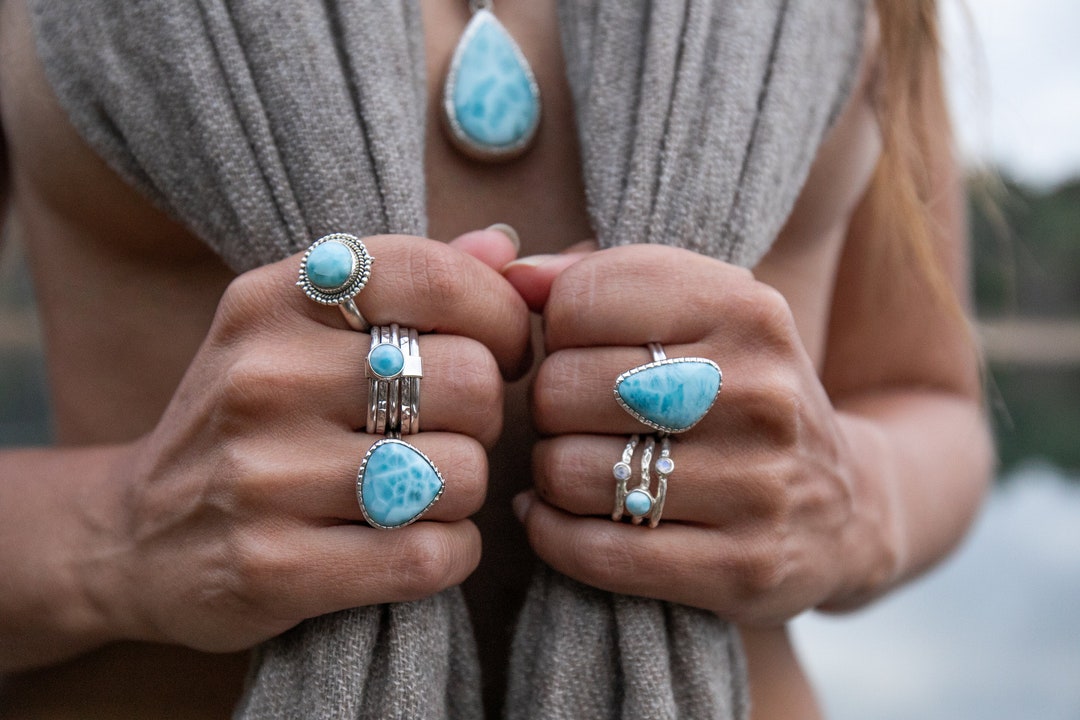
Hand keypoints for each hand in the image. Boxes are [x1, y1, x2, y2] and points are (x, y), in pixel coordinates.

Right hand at [82, 230, 529, 651]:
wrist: (138, 535)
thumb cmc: (255, 419)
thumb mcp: (301, 328)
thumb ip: (407, 282)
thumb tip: (505, 248)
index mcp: (275, 298)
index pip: (436, 275)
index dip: (500, 317)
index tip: (496, 352)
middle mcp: (264, 377)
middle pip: (468, 379)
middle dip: (483, 413)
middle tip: (448, 430)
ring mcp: (263, 477)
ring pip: (462, 473)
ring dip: (463, 491)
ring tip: (419, 488)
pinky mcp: (274, 567)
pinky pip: (431, 554)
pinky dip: (448, 552)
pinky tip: (413, 540)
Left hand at [507, 243, 890, 625]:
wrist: (845, 506)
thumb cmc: (739, 392)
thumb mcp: (697, 312)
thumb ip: (598, 277)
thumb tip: (513, 277)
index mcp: (746, 308)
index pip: (580, 299)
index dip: (556, 329)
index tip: (580, 349)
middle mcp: (759, 390)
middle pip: (561, 388)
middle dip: (547, 405)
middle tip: (575, 418)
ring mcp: (756, 485)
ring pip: (567, 472)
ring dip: (550, 474)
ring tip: (578, 466)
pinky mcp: (741, 568)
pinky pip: (593, 551)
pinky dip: (551, 534)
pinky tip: (557, 517)